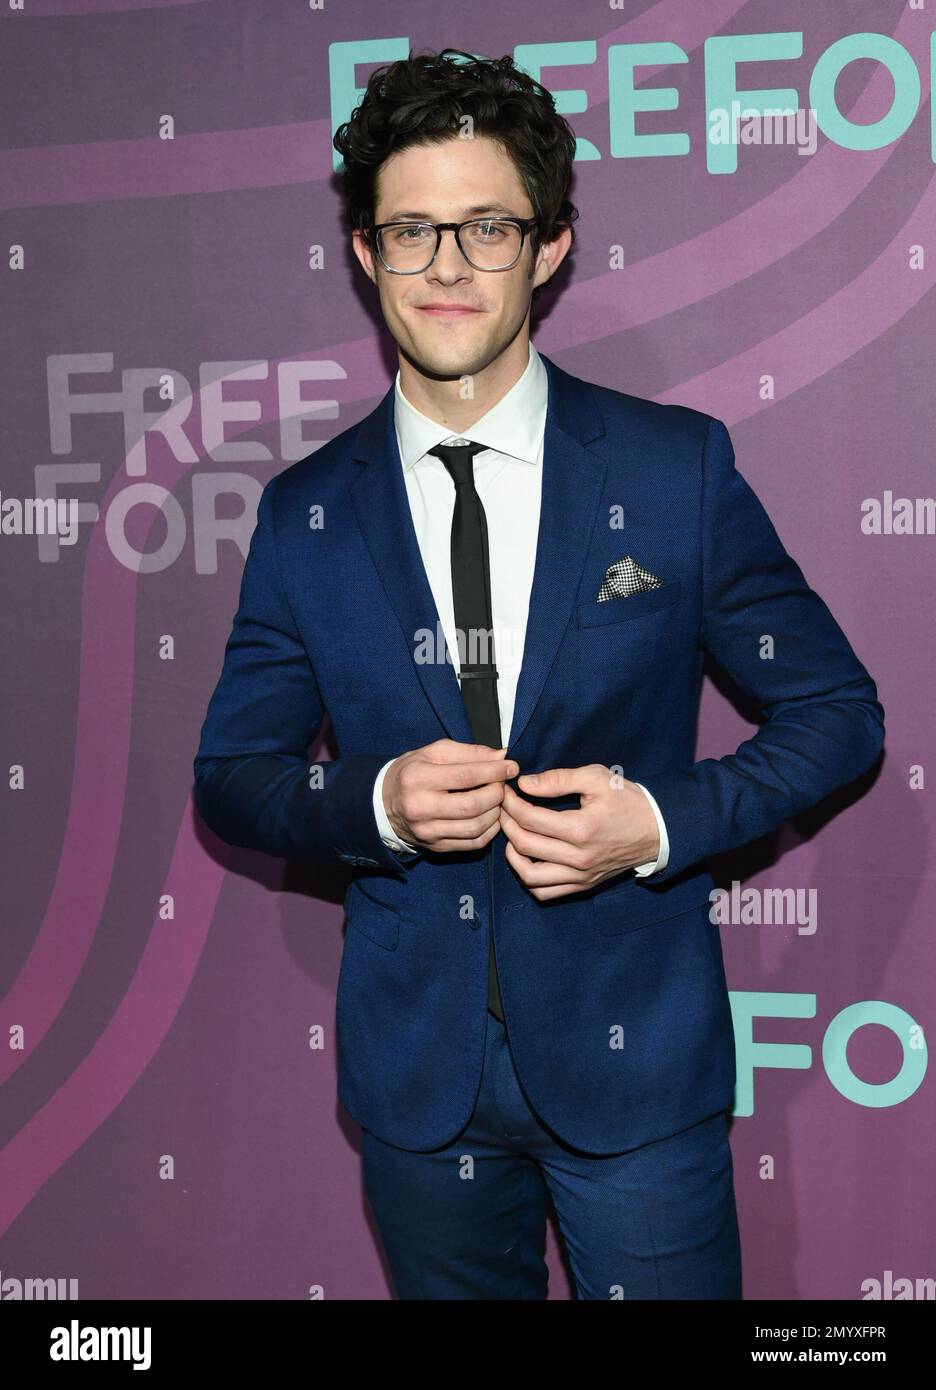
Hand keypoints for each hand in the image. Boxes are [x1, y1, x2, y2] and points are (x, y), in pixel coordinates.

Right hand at [383, 738, 518, 852]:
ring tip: (498, 800)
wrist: (383, 803)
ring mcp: (427, 832)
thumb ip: (469, 752)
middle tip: (503, 784)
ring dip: (496, 813)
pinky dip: (490, 830)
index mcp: (417, 778)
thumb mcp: (434, 752)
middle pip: (472, 805)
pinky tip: (492, 817)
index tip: (511, 766)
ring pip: (475, 827)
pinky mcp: (436, 847)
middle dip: (497, 794)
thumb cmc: (413, 772)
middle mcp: (420, 807)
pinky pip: (473, 844)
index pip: (465, 776)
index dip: (494, 772)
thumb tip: (501, 757)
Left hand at [498, 764, 659, 901]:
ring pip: (530, 876)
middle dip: (506, 823)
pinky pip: (545, 892)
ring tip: (511, 835)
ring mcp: (581, 876)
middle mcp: (579, 858)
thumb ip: (559, 779)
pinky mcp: (583, 885)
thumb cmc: (628, 801)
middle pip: (524, 845)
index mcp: (581, 829)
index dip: (511, 804)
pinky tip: (527, 858)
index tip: (506, 792)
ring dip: (512, 855)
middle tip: (504, 808)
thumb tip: (526, 784)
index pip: (530, 819)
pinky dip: (529, 879)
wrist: (658, 830)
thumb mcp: (597, 778)